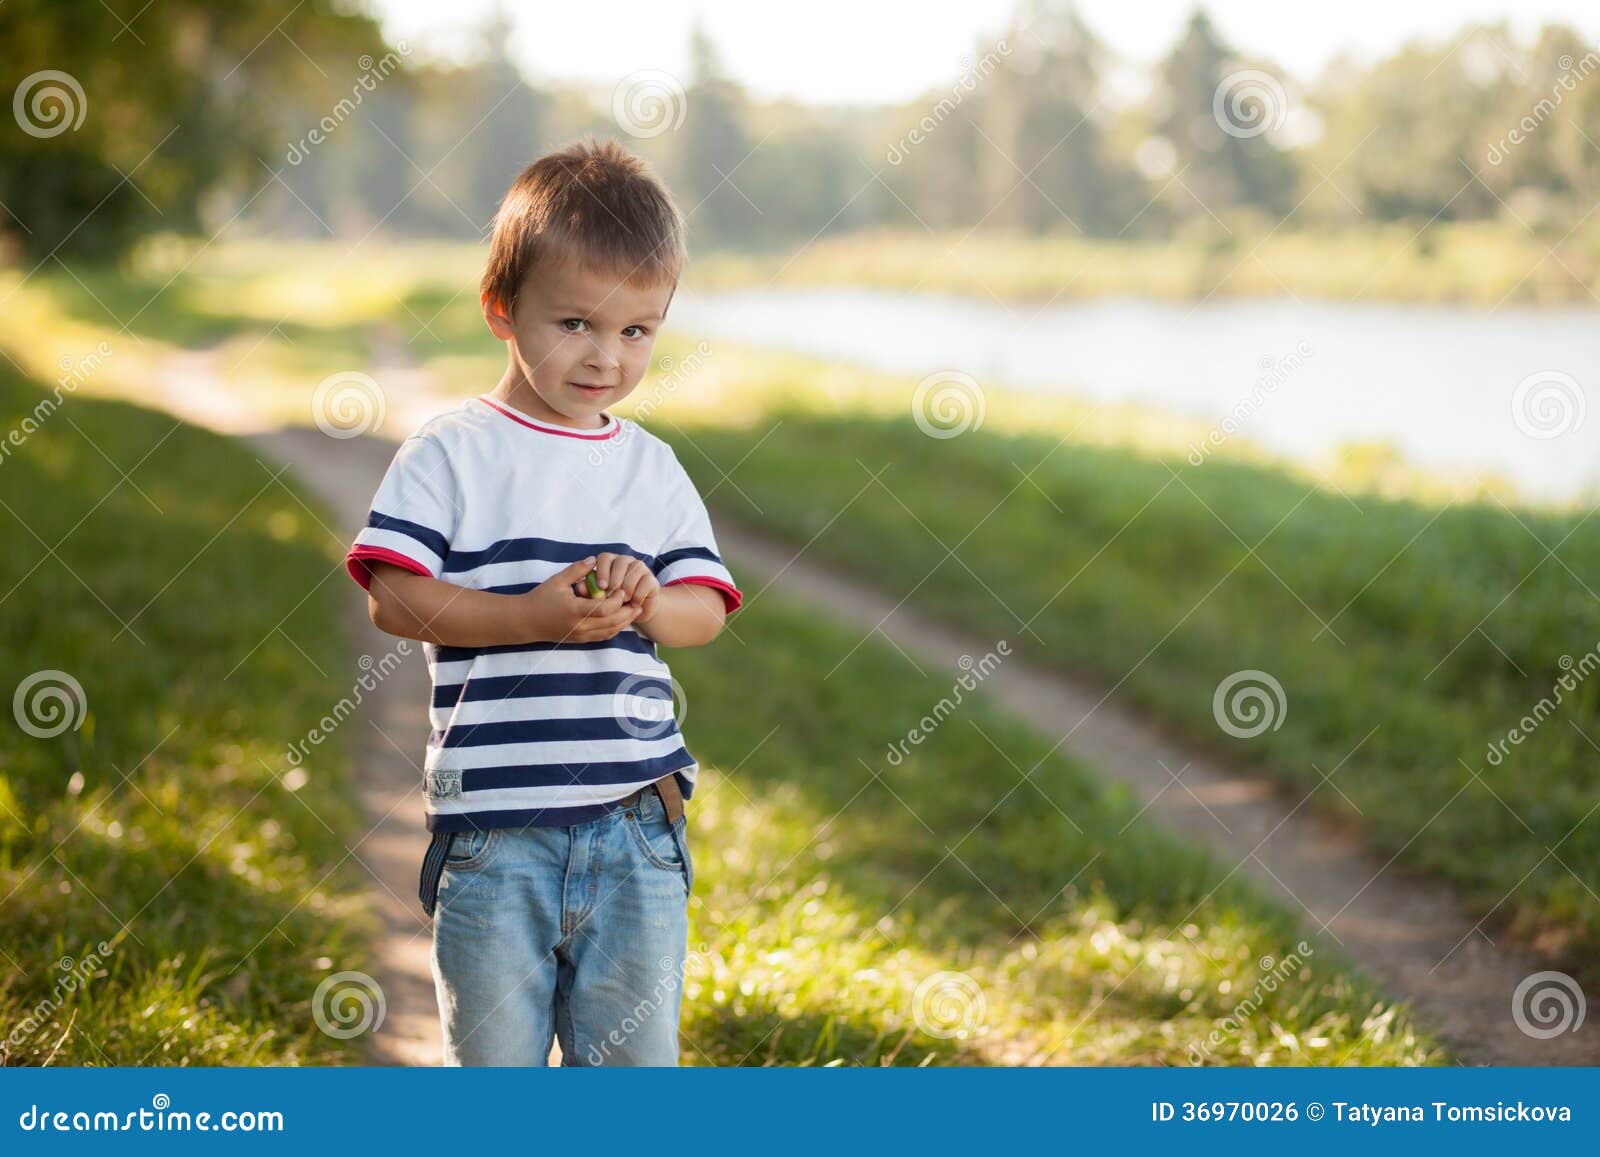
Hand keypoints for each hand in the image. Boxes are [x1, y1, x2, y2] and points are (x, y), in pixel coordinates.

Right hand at [520, 555, 641, 643]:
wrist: (526, 621)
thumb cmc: (541, 598)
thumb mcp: (557, 581)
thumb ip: (577, 570)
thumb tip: (594, 559)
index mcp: (575, 611)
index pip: (603, 609)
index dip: (616, 601)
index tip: (623, 590)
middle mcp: (580, 626)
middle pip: (611, 623)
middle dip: (627, 613)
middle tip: (638, 603)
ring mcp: (580, 635)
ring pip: (609, 632)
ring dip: (624, 622)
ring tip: (634, 611)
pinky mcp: (580, 640)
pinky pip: (602, 637)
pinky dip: (614, 629)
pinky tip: (621, 620)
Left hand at [588, 551, 662, 626]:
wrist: (632, 613)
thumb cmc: (610, 604)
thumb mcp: (597, 599)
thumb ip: (588, 591)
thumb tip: (580, 587)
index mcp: (609, 562)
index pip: (604, 558)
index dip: (602, 570)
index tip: (601, 586)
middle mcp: (625, 561)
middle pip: (620, 561)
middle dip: (615, 579)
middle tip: (612, 594)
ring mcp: (640, 568)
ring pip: (634, 569)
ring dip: (627, 587)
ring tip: (623, 600)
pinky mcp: (651, 579)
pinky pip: (645, 582)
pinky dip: (638, 594)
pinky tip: (633, 604)